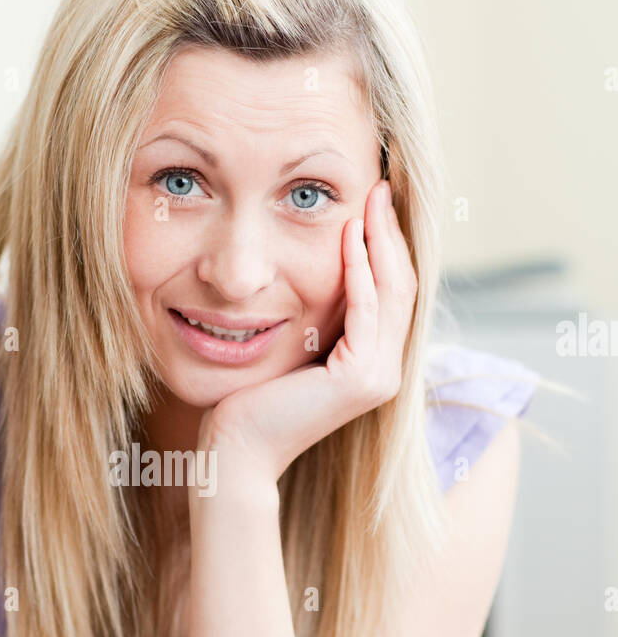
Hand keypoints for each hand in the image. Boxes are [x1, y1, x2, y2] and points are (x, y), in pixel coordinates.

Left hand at [198, 178, 416, 487]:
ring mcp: (379, 377)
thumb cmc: (247, 401)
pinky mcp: (361, 379)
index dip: (387, 245)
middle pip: (401, 286)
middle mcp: (386, 372)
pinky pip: (365, 309)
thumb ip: (313, 317)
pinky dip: (359, 269)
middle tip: (380, 186)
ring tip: (370, 198)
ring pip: (391, 292)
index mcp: (373, 364)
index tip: (372, 201)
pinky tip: (349, 235)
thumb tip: (310, 272)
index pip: (391, 292)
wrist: (235, 450)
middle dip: (391, 233)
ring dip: (381, 241)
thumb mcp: (289, 345)